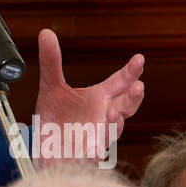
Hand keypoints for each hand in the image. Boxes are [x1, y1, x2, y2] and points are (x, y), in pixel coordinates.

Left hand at [33, 28, 143, 163]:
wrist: (46, 151)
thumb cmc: (55, 120)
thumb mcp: (50, 88)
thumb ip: (51, 62)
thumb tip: (46, 32)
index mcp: (99, 98)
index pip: (120, 82)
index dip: (130, 71)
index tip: (139, 58)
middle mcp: (103, 116)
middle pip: (126, 106)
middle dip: (133, 97)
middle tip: (138, 85)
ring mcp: (99, 136)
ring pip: (114, 130)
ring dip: (115, 123)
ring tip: (112, 113)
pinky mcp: (89, 154)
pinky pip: (98, 151)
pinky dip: (98, 146)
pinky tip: (97, 143)